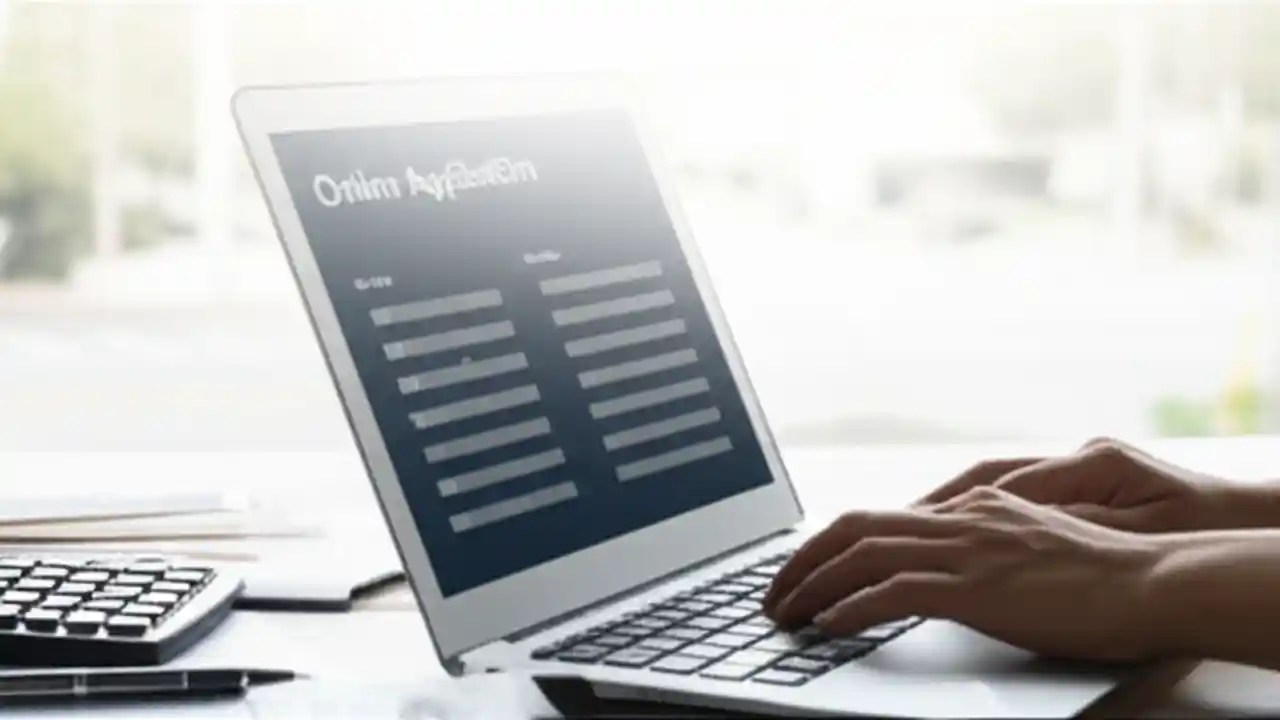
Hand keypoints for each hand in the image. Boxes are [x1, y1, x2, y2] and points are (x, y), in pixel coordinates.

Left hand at [763, 488, 1171, 661]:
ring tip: (784, 614)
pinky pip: (895, 592)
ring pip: (862, 555)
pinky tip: (829, 626)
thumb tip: (943, 570)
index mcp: (969, 507)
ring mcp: (965, 550)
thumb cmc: (1099, 573)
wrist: (1149, 580)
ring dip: (813, 585)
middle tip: (773, 594)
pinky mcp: (977, 587)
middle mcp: (958, 519)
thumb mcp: (1027, 546)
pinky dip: (853, 607)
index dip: (829, 543)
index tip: (802, 568)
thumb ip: (981, 547)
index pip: (877, 517)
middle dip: (803, 560)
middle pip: (854, 526)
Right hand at [916, 437, 1270, 533]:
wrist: (1239, 527)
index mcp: (1094, 465)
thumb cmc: (1197, 531)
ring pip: (995, 482)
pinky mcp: (1085, 480)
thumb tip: (1014, 526)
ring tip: (904, 528)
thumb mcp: (1134, 535)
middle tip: (886, 526)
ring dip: (948, 505)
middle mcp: (1080, 457)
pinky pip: (1016, 492)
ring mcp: (1079, 466)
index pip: (1004, 484)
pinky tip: (951, 526)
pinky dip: (978, 509)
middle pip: (987, 475)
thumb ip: (1072, 528)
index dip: (950, 508)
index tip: (910, 528)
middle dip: (935, 503)